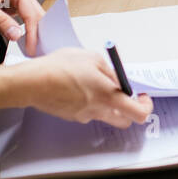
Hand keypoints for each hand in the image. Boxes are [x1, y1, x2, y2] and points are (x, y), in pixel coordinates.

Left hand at [0, 0, 43, 54]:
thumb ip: (1, 21)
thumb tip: (16, 35)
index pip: (32, 15)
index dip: (33, 34)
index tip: (32, 49)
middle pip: (35, 15)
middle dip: (37, 32)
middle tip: (35, 50)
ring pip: (29, 16)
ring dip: (29, 30)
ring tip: (28, 46)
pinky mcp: (10, 2)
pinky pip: (19, 16)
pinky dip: (19, 27)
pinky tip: (17, 36)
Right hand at [27, 48, 153, 127]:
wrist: (32, 82)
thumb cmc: (60, 67)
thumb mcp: (92, 58)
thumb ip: (110, 71)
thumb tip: (118, 79)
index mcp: (108, 96)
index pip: (139, 113)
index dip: (145, 106)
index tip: (143, 97)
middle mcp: (99, 110)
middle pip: (124, 119)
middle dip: (128, 108)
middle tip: (123, 93)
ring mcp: (84, 116)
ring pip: (105, 114)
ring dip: (106, 103)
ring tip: (93, 84)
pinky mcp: (72, 116)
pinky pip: (88, 111)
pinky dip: (89, 101)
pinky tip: (77, 87)